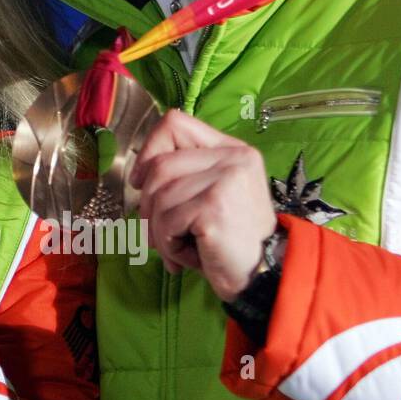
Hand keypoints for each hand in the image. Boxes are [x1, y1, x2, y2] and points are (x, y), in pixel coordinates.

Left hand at [131, 109, 277, 301]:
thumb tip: (137, 176)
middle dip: (148, 205)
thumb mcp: (208, 195)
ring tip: (181, 246)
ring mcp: (226, 179)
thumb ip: (182, 174)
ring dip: (158, 230)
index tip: (142, 181)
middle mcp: (233, 158)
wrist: (263, 276)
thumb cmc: (228, 239)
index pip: (174, 123)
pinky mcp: (214, 205)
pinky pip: (166, 221)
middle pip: (159, 166)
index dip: (149, 151)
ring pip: (158, 195)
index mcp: (232, 149)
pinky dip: (169, 245)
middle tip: (161, 233)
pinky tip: (192, 255)